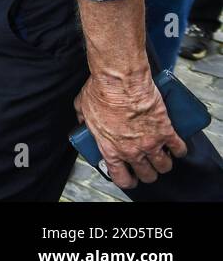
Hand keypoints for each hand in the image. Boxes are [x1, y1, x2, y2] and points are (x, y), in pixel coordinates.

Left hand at [75, 69, 185, 188]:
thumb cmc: (101, 92)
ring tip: (162, 157)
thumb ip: (82, 119)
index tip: (129, 177)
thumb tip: (81, 120)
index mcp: (110, 148)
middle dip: (147, 173)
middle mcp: (131, 150)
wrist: (120, 80)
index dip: (127, 180)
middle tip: (147, 165)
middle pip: (146, 175)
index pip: (121, 178)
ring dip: (164, 163)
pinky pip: (179, 149)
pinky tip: (176, 147)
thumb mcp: (82, 107)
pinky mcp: (166, 131)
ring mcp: (150, 143)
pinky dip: (179, 149)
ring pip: (164, 166)